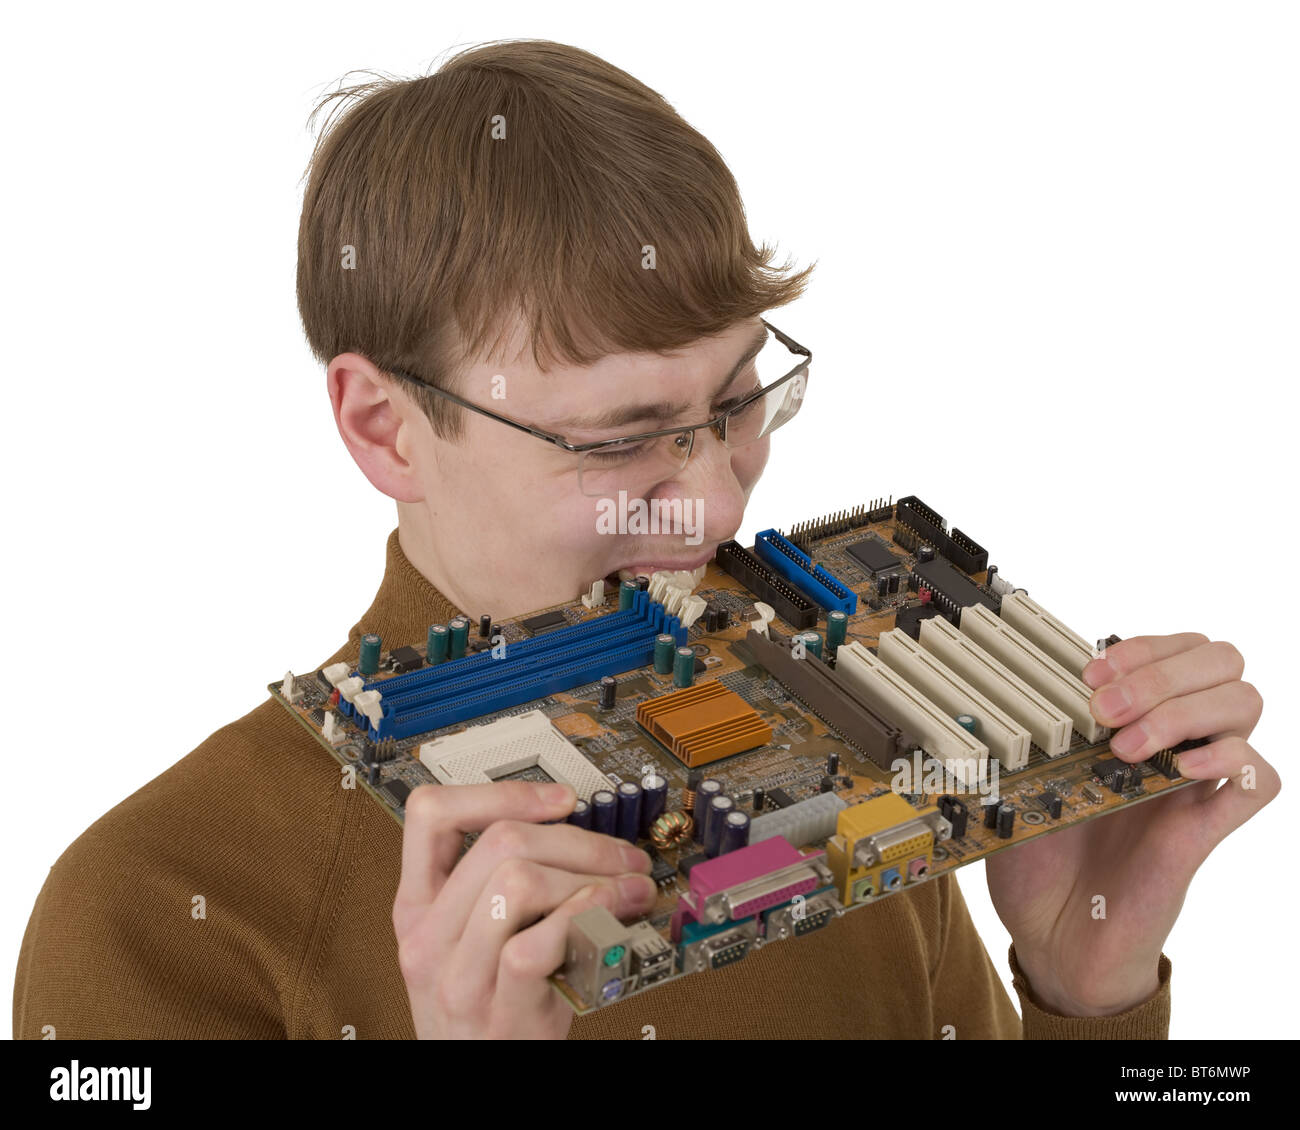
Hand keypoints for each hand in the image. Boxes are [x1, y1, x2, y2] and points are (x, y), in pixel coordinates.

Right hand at [393, 781, 657, 1037]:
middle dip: (576, 837)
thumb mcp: (473, 938)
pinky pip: (535, 944)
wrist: (480, 1079)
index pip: (431, 812)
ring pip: (517, 880)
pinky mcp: (496, 1012)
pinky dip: (583, 918)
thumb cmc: (487, 1009)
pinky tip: (610, 918)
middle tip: (618, 855)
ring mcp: (459, 975)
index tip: (557, 799)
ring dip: (588, 876)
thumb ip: (500, 885)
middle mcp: (429, 935)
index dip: (501, 793)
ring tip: (625, 890)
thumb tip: (580, 832)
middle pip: (498, 839)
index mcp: (418, 904)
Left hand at [984, 632, 1277, 1015]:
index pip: (1174, 647)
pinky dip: (1228, 758)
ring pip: (1244, 703)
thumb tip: (1004, 692)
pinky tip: (1177, 770)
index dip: (1142, 645)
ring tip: (1128, 747)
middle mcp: (1169, 743)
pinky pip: (1257, 777)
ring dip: (1185, 709)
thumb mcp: (1014, 782)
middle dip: (1163, 668)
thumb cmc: (1036, 862)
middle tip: (1106, 709)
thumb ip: (1025, 736)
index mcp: (1127, 721)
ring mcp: (1192, 784)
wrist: (1050, 938)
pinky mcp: (1206, 830)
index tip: (1090, 671)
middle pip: (1220, 661)